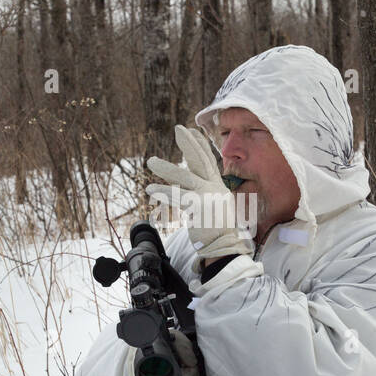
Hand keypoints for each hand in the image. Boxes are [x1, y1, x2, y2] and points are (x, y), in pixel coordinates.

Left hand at [146, 124, 253, 261]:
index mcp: (218, 186)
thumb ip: (206, 193)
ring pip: (184, 177)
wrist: (225, 246)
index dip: (200, 144)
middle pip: (200, 160)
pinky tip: (151, 189)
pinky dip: (163, 192)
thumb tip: (193, 185)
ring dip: (166, 168)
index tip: (192, 130)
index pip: (208, 160)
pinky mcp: (198, 207)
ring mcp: (207, 196)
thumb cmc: (218, 230)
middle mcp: (214, 187)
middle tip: (178, 128)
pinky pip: (177, 196)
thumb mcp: (217, 206)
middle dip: (189, 143)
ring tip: (150, 161)